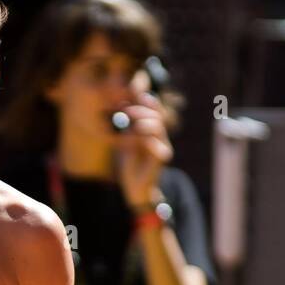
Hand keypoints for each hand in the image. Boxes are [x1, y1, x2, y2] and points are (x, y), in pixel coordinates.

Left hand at [114, 92, 172, 208]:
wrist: (136, 187)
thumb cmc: (130, 165)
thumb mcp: (126, 142)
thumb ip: (126, 128)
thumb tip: (121, 109)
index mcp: (153, 132)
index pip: (154, 111)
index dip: (146, 102)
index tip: (133, 97)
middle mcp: (161, 137)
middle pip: (157, 116)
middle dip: (142, 111)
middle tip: (128, 111)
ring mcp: (163, 146)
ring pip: (158, 128)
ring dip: (144, 123)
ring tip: (133, 125)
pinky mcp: (162, 158)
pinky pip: (157, 144)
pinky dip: (146, 140)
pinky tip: (137, 139)